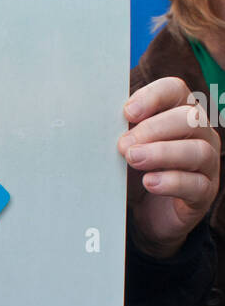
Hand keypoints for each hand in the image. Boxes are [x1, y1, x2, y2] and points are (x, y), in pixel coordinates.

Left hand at [120, 76, 220, 257]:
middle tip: (124, 145)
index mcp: (180, 113)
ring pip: (198, 151)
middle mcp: (201, 134)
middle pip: (189, 118)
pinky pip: (196, 184)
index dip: (152, 97)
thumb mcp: (126, 147)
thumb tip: (97, 120)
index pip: (175, 90)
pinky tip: (150, 183)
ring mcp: (207, 164)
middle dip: (154, 129)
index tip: (127, 113)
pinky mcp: (204, 193)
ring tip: (134, 160)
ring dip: (162, 153)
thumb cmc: (137, 171)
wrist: (147, 214)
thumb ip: (120, 131)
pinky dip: (171, 182)